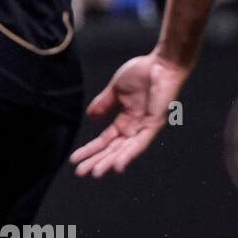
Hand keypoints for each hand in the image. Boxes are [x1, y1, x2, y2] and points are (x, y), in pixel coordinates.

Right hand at [70, 52, 187, 177]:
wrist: (162, 63)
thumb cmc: (143, 72)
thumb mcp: (116, 89)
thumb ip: (104, 103)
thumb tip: (90, 117)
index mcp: (126, 119)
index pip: (106, 140)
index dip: (90, 149)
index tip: (75, 159)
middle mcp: (135, 127)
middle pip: (112, 149)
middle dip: (96, 161)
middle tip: (80, 173)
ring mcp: (145, 128)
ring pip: (124, 151)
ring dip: (109, 163)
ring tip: (95, 174)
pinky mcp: (154, 125)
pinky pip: (140, 144)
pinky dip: (128, 156)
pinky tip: (117, 166)